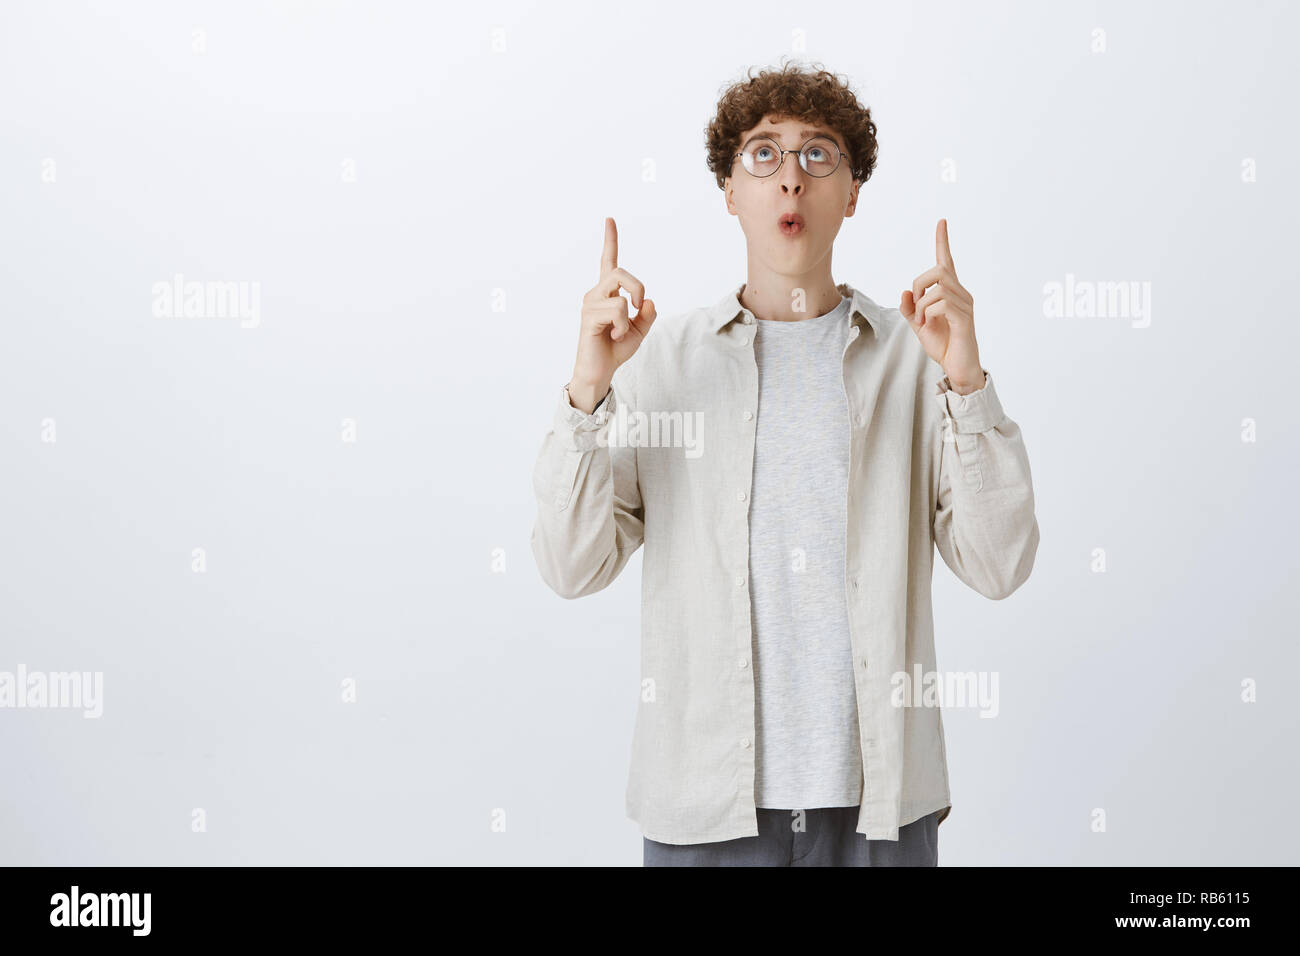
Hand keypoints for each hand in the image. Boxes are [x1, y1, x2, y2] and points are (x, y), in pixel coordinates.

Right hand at [571, 217, 657, 401]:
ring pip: (620, 295)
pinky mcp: (589, 317)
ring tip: (620, 331)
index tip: (610, 220)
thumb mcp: (640, 330)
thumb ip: (647, 314)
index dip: (610, 240)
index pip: (608, 261)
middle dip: (637, 287)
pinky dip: (622, 326)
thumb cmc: (615, 349)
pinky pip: (617, 312)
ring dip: (629, 316)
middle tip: (640, 307)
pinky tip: (612, 336)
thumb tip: (648, 301)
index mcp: (607, 293)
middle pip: (620, 272)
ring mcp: (590, 304)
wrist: (600, 371)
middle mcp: (595, 294)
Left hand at [900, 219, 984, 391]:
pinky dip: (927, 314)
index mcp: (951, 292)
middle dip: (919, 286)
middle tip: (914, 308)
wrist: (957, 367)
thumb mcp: (918, 325)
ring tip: (921, 321)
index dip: (943, 241)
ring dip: (921, 305)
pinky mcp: (964, 319)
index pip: (947, 261)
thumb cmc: (942, 344)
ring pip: (937, 288)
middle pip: (938, 271)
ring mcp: (965, 305)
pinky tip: (928, 325)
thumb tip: (905, 291)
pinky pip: (941, 304)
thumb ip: (910, 309)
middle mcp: (961, 294)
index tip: (941, 222)